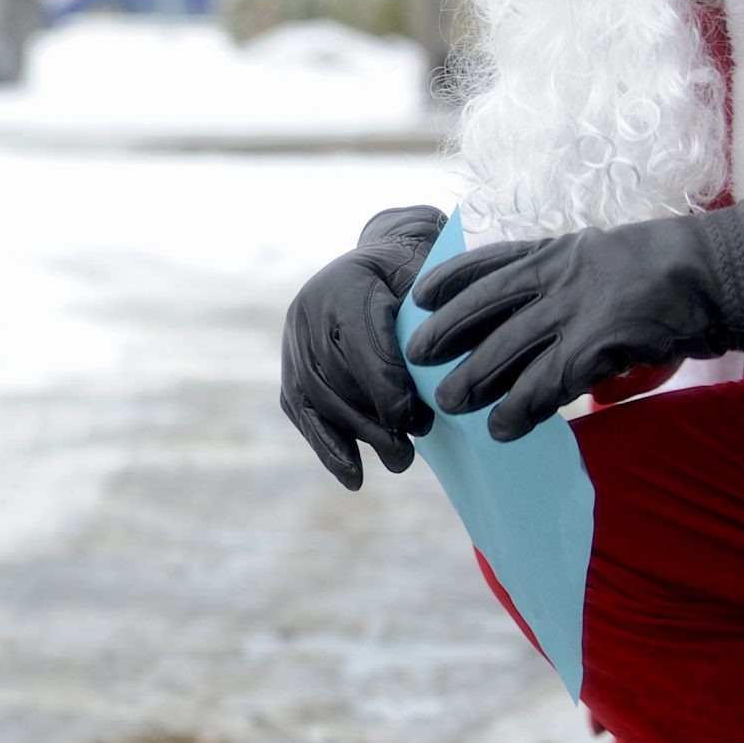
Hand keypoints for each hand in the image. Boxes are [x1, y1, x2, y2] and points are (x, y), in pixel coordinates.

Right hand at [281, 206, 447, 488]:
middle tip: (408, 452)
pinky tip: (352, 475)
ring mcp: (293, 340)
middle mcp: (308, 309)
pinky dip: (326, 445)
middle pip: (330, 374)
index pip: (355, 337)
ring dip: (352, 438)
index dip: (381, 382)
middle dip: (370, 419)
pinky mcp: (291, 368)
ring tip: (397, 462)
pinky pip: (301, 410)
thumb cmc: (423, 282)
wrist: (385, 267)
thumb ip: (438, 321)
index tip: (412, 419)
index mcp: (346, 281)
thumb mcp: (438, 287)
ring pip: (312, 397)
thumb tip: (452, 373)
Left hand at [405, 190, 743, 441]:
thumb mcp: (612, 264)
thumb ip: (577, 293)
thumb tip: (562, 349)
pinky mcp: (597, 343)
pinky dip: (519, 408)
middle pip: (485, 305)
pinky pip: (546, 383)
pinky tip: (501, 427)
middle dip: (446, 331)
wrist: (724, 273)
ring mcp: (576, 308)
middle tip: (416, 355)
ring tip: (448, 402)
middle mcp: (559, 275)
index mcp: (560, 250)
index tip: (420, 294)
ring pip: (506, 347)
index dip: (451, 279)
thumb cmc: (677, 273)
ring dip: (473, 378)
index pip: (490, 260)